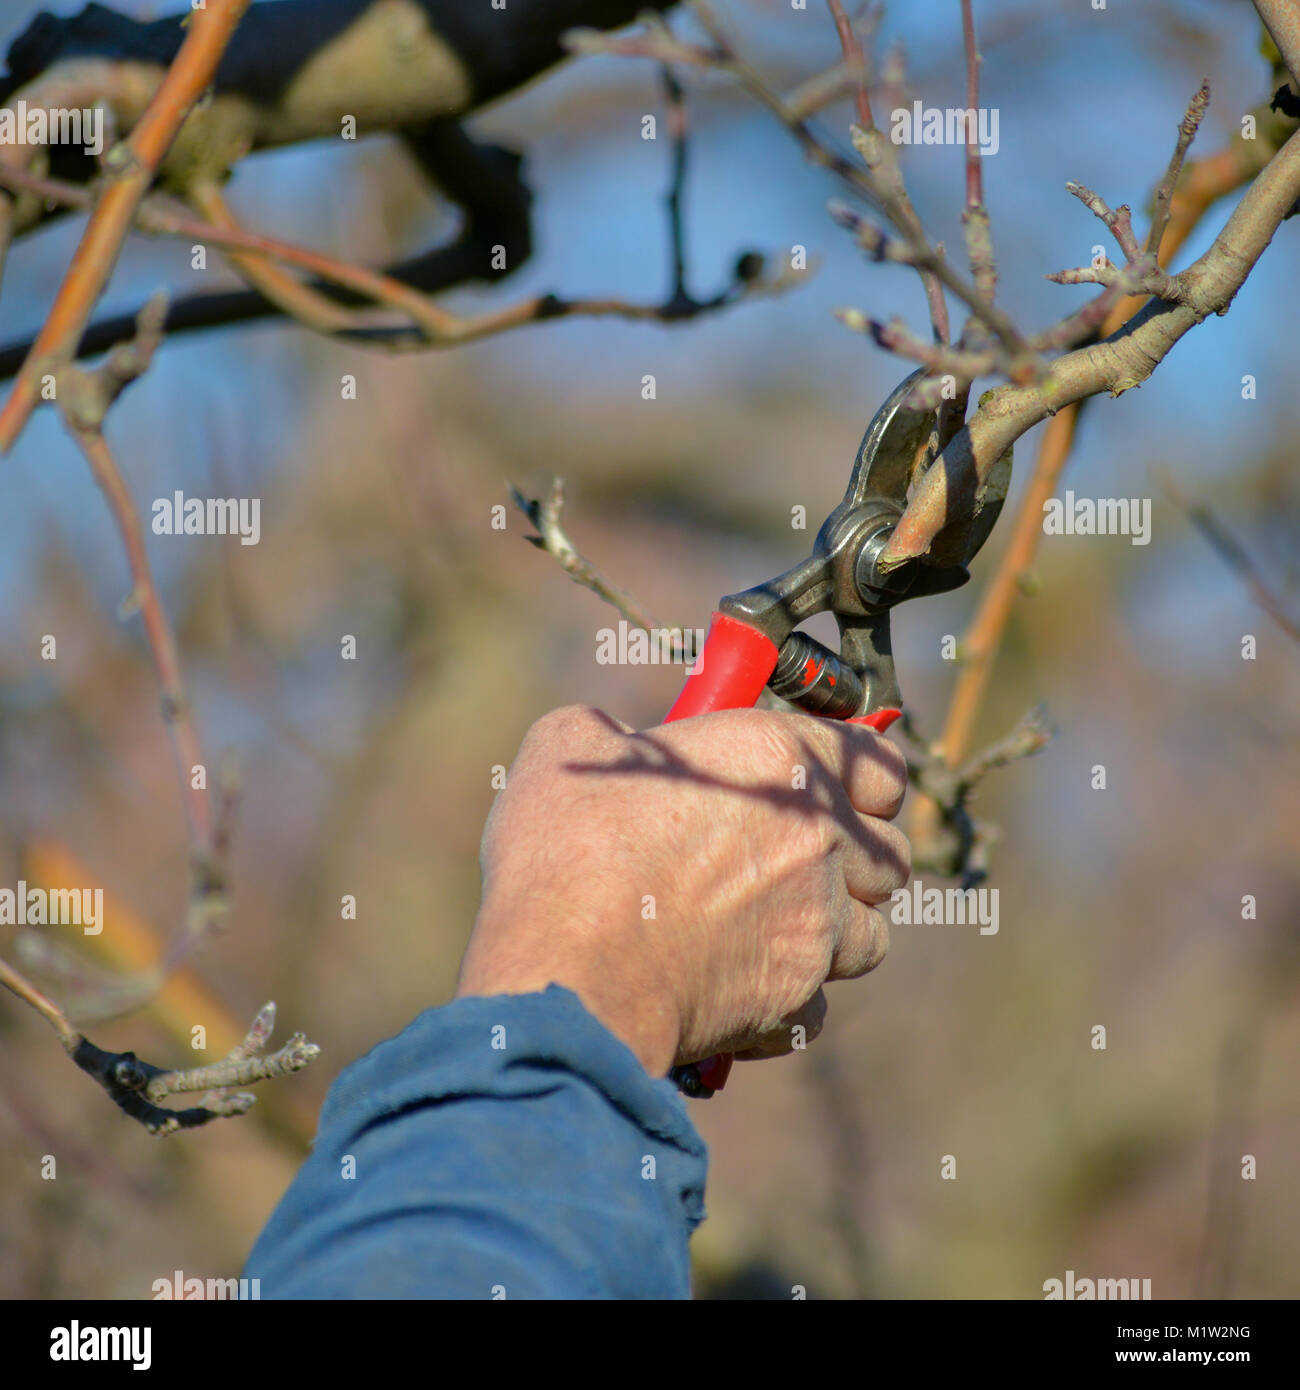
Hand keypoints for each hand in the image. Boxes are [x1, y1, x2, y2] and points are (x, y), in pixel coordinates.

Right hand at [456, 704, 909, 1077]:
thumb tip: (611, 740)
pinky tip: (741, 990)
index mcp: (779, 760)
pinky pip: (822, 1006)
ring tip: (777, 930)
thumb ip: (613, 732)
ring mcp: (818, 923)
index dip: (863, 779)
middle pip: (889, 851)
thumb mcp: (569, 747)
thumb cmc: (569, 852)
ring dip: (835, 932)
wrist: (572, 973)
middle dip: (856, 859)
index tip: (836, 792)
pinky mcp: (798, 999)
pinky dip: (790, 1004)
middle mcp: (819, 839)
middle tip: (801, 863)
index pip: (879, 764)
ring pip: (871, 934)